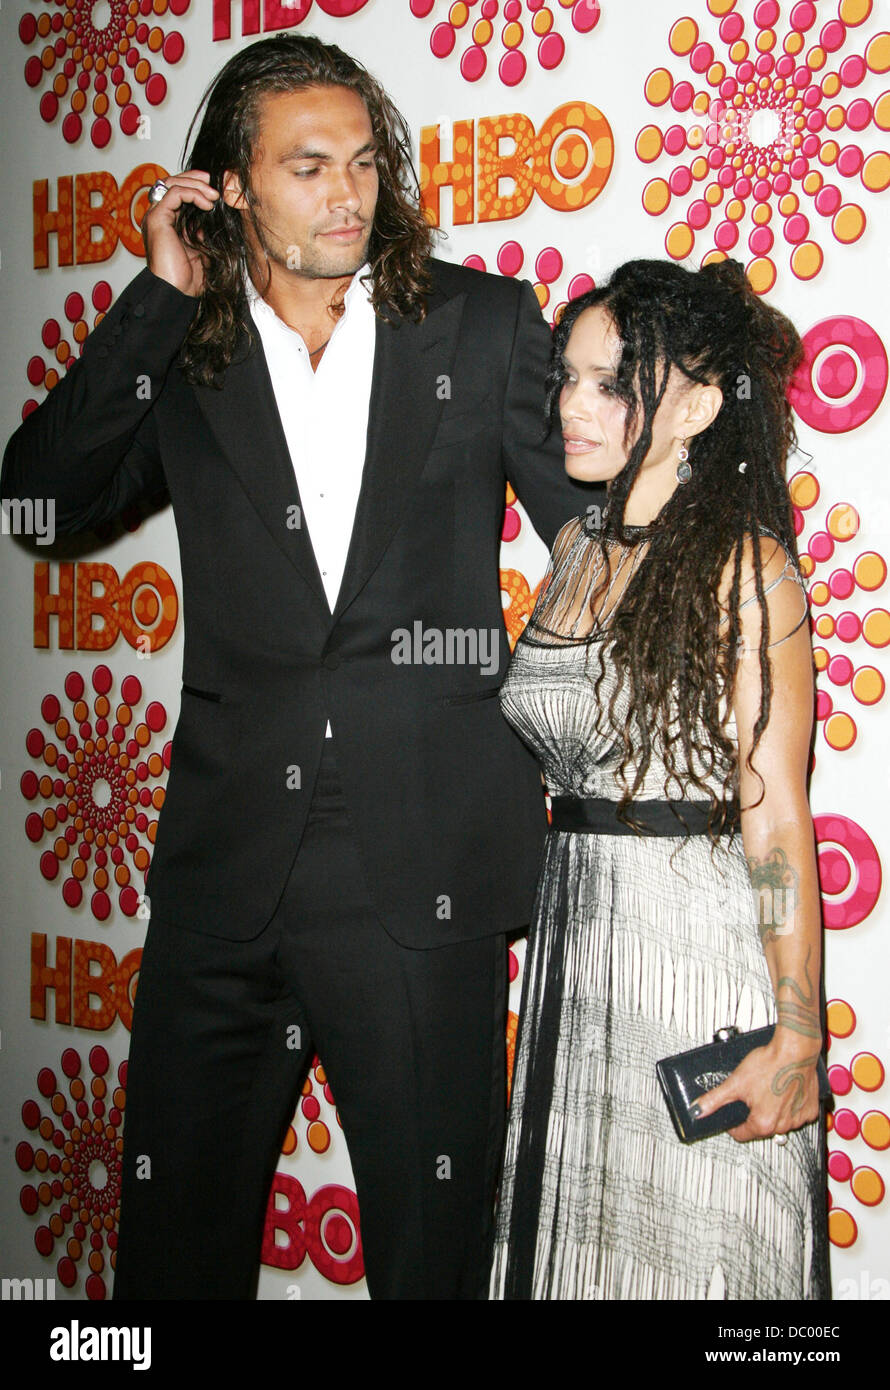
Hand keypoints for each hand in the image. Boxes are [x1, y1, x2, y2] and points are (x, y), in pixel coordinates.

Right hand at [141, 170, 219, 296]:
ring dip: (195, 185)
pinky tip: (206, 204)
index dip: (194, 186)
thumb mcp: (201, 248)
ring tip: (213, 195)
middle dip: (193, 179)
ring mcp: (156, 216)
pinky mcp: (157, 218)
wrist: (177, 291)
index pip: (177, 193)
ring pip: (172, 184)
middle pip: (171, 182)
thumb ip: (202, 231)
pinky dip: (192, 193)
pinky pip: (174, 193)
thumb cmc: (187, 278)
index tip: (213, 191)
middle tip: (212, 183)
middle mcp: (158, 217)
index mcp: (166, 223)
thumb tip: (211, 216)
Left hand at [691, 1038, 820, 1142]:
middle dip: (753, 1114)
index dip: (733, 1124)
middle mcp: (783, 1126)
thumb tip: (698, 1110)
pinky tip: (784, 1091)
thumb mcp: (736, 1082)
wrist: (795, 1050)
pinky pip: (796, 1114)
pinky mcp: (810, 1110)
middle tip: (751, 1095)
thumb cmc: (770, 1063)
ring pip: (780, 1121)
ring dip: (773, 1111)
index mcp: (763, 1123)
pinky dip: (790, 1106)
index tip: (733, 1114)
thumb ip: (715, 1099)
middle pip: (761, 1128)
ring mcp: (798, 1119)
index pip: (741, 1135)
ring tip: (769, 1090)